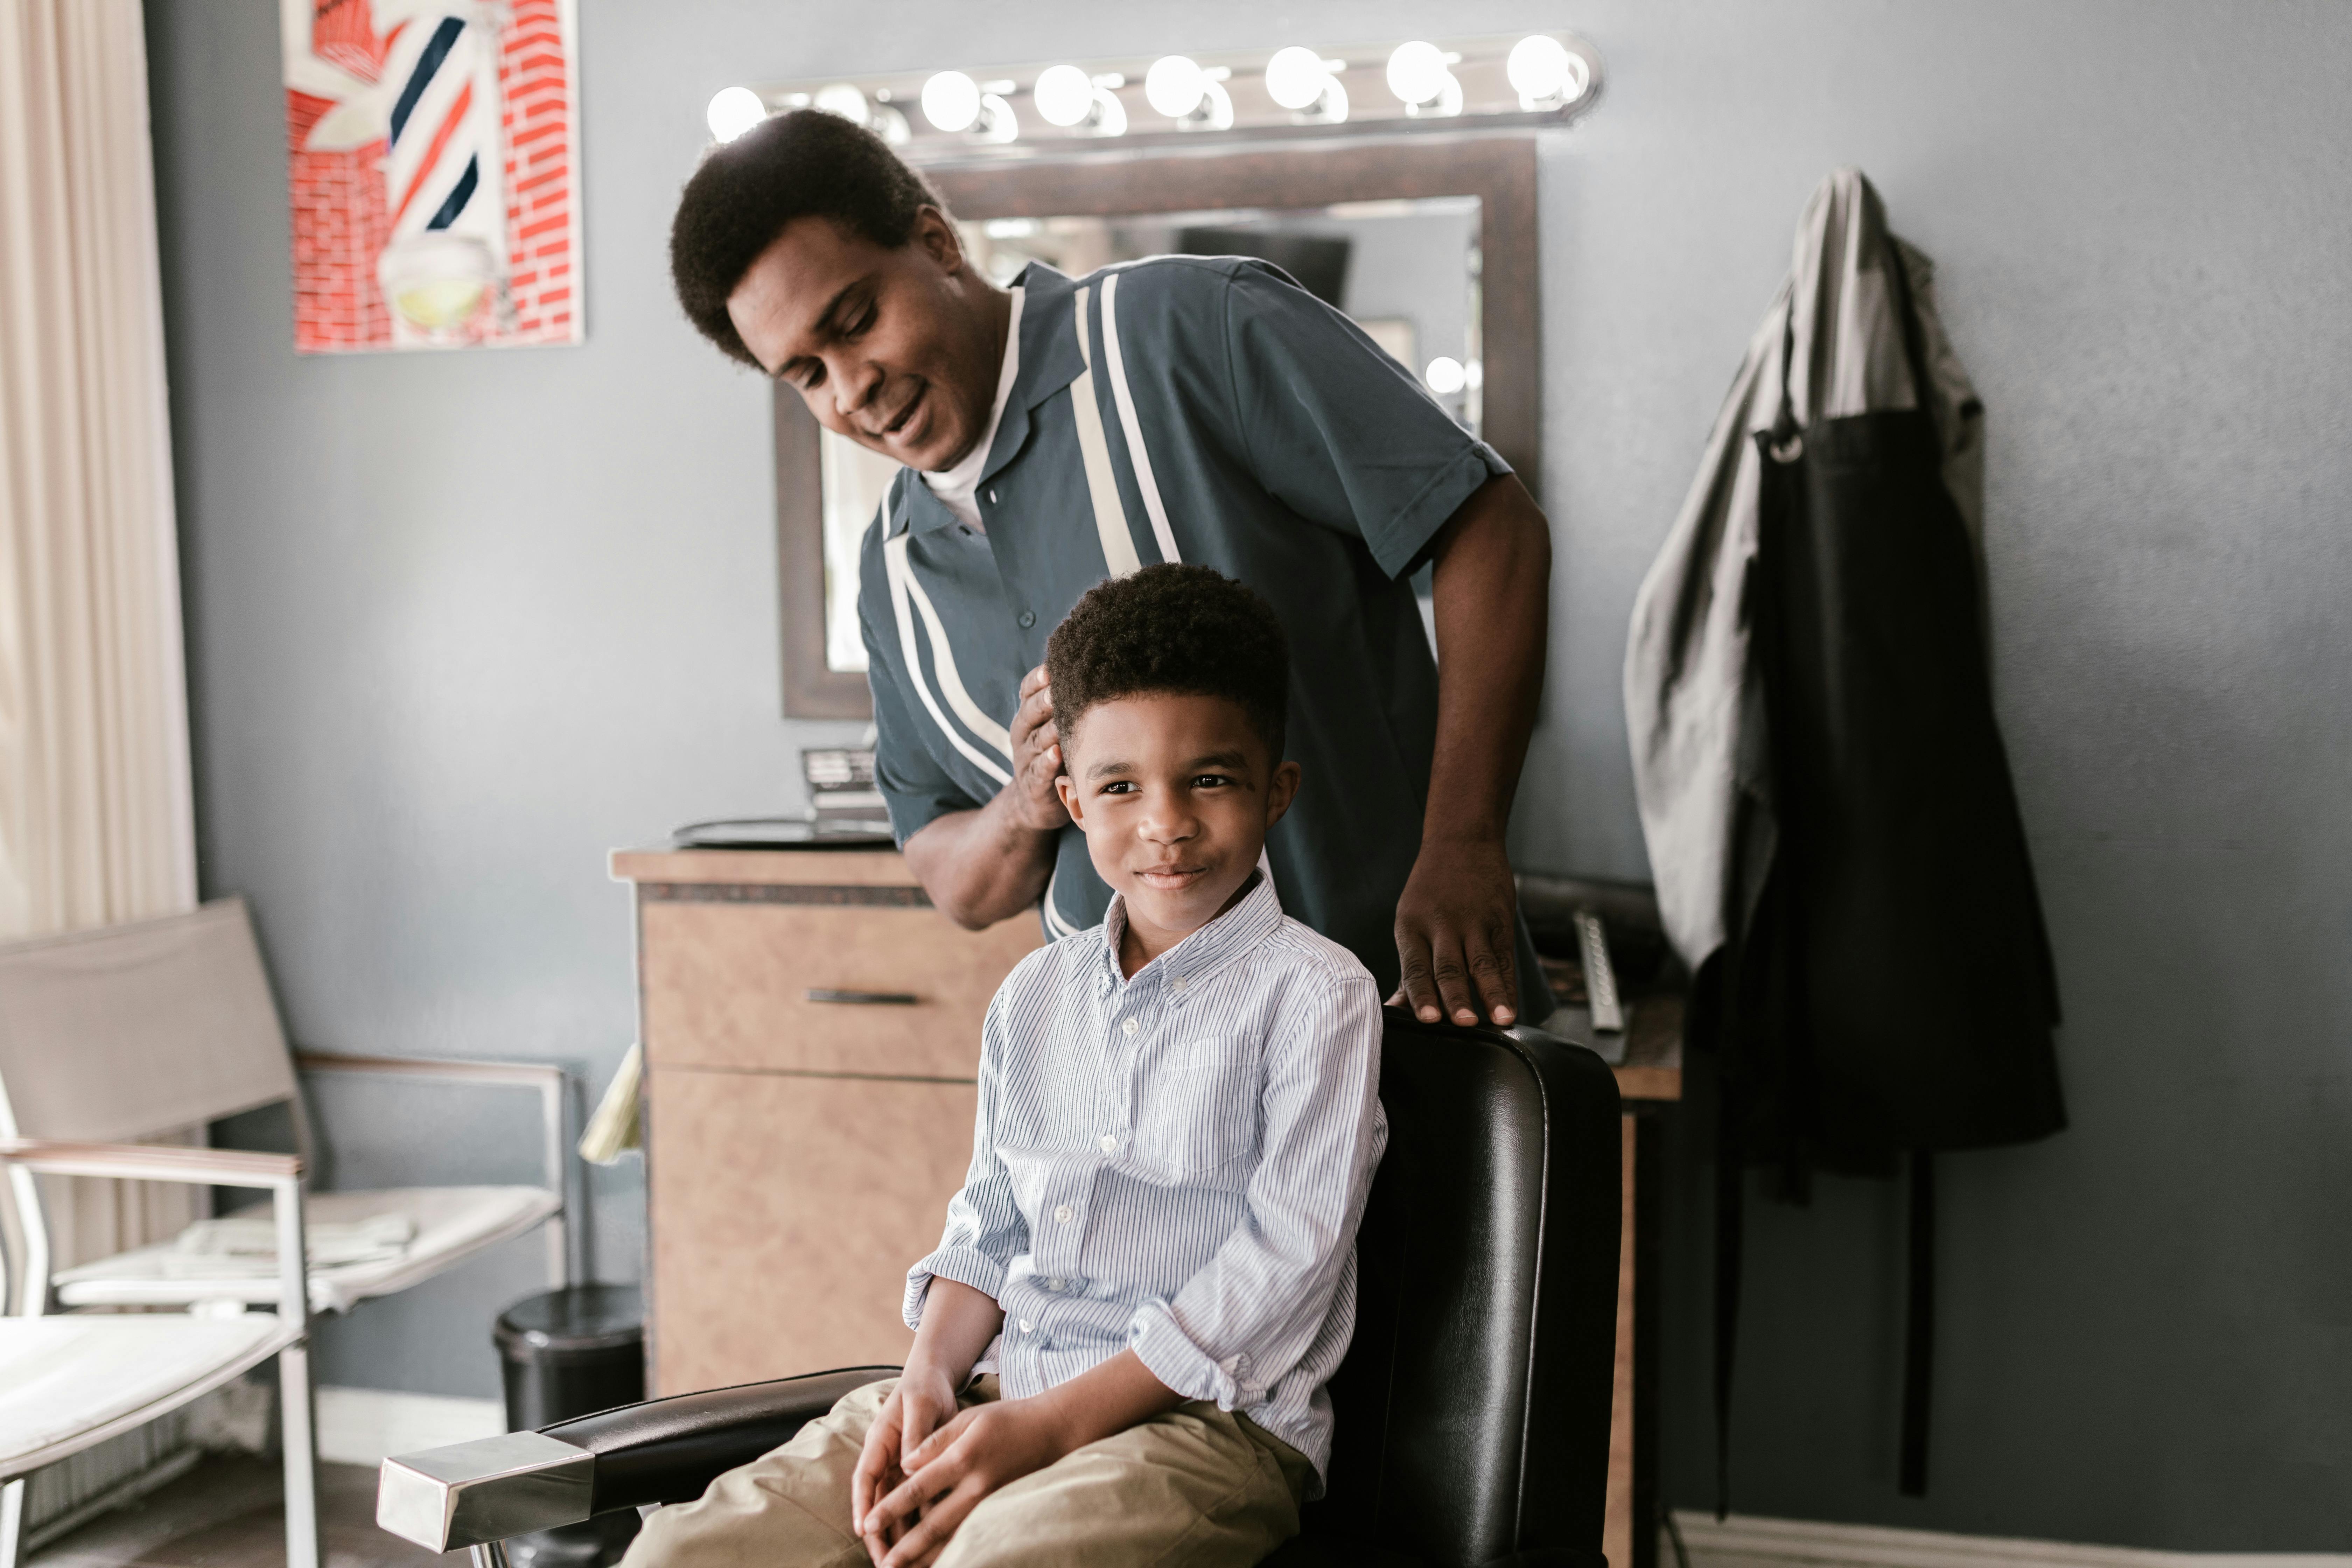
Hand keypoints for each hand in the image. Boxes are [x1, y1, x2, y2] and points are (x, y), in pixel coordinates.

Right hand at [850, 1365, 958, 1558]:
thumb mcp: (921, 1406)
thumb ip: (915, 1435)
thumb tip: (907, 1467)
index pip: (865, 1478)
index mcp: (879, 1441)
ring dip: (895, 1534)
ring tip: (902, 1563)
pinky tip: (924, 1544)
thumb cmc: (924, 1388)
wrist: (934, 1380)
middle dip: (877, 1532)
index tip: (862, 1530)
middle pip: (876, 1501)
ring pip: (893, 1507)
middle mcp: (885, 1458)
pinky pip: (913, 1502)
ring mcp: (899, 1467)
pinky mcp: (916, 1471)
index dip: (862, 1505)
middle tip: (884, 1561)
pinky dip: (916, 1522)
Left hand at [858, 1397, 1071, 1566]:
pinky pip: (971, 1536)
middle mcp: (977, 1486)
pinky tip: (937, 1561)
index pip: (918, 1488)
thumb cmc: (1006, 1419)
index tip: (870, 1523)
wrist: (1052, 1431)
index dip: (891, 1508)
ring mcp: (991, 1502)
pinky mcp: (1001, 1511)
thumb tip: (904, 1466)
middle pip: (934, 1524)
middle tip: (883, 1564)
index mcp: (963, 1458)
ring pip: (954, 1538)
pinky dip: (953, 1551)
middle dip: (906, 1547)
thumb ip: (934, 1442)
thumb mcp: (967, 1418)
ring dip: (927, 1557)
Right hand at [1006, 665, 1069, 832]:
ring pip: (1035, 740)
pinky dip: (1046, 762)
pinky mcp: (1032, 782)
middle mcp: (1023, 733)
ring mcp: (1025, 758)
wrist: (1036, 798)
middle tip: (1056, 689)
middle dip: (1043, 700)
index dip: (1037, 679)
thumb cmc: (1056, 753)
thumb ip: (1066, 703)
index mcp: (1028, 714)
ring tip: (1059, 722)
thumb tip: (1097, 670)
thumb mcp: (1056, 725)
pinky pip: (1039, 770)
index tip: (1051, 667)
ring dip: (1048, 730)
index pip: (1028, 690)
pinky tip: (1056, 754)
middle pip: (1031, 712)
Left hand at [1392, 834, 1520, 1026]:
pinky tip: (1511, 1007)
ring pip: (1482, 963)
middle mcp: (1442, 925)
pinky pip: (1505, 958)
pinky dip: (1508, 985)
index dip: (1420, 994)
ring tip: (1500, 1019)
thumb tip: (1395, 1009)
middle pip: (1448, 967)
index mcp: (1411, 927)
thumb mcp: (1411, 920)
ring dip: (1491, 993)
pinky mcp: (1500, 920)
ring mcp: (1474, 922)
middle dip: (1456, 997)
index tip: (1426, 1018)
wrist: (1461, 840)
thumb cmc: (1430, 889)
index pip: (1415, 967)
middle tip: (1463, 1023)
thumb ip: (1410, 968)